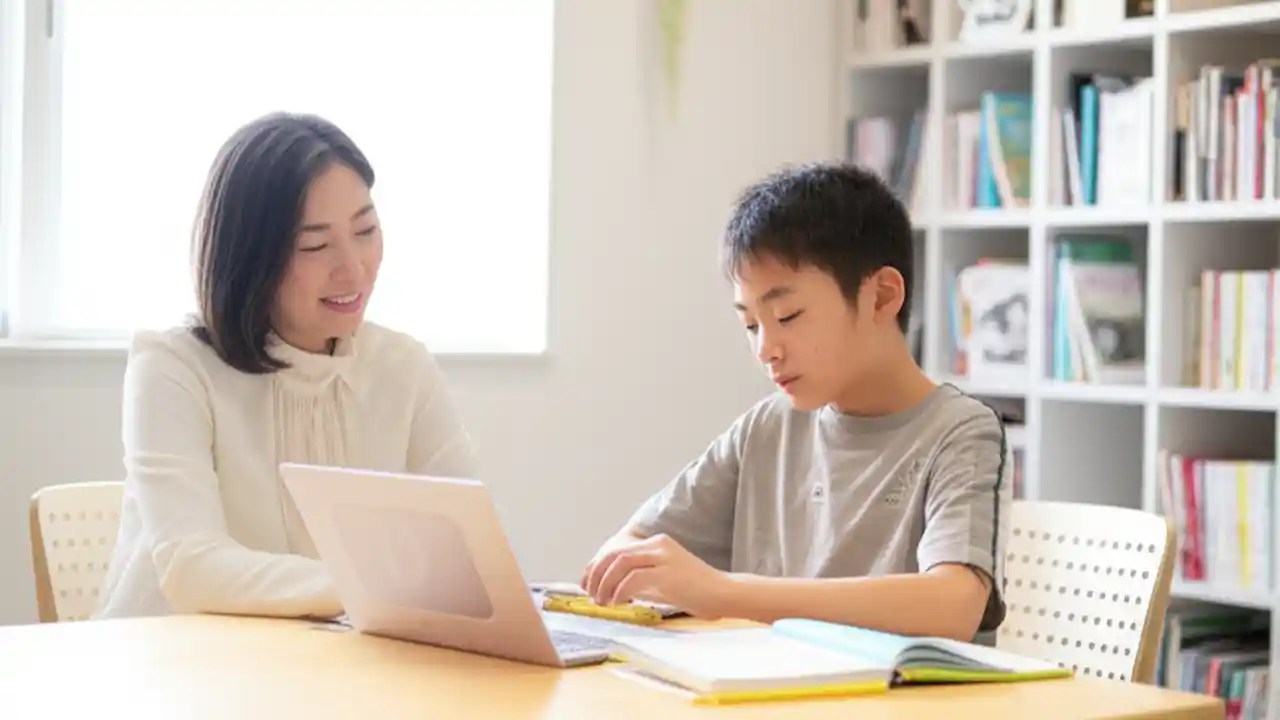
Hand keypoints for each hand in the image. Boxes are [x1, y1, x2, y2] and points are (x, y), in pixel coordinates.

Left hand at [580, 534, 730, 617]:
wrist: (723, 594)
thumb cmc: (695, 591)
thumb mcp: (663, 579)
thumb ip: (641, 578)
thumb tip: (612, 588)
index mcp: (657, 543)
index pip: (617, 550)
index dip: (596, 566)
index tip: (586, 584)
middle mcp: (658, 545)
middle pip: (615, 554)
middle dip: (597, 575)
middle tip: (590, 595)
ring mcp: (663, 557)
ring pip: (621, 564)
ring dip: (606, 584)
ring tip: (602, 602)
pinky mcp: (667, 573)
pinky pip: (633, 580)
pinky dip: (620, 592)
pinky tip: (617, 603)